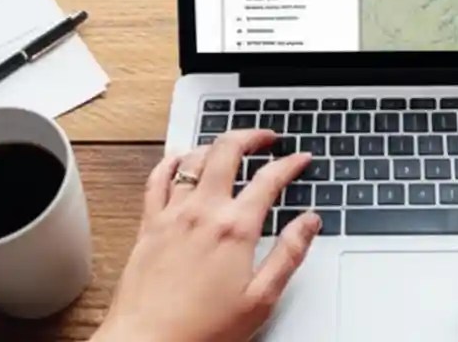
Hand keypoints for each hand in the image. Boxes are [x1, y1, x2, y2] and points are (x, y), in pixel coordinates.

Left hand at [94, 130, 320, 341]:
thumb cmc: (202, 331)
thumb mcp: (261, 298)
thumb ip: (289, 254)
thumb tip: (309, 223)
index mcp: (235, 229)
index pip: (270, 179)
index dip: (290, 163)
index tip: (301, 159)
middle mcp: (203, 212)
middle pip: (228, 151)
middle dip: (251, 136)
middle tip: (266, 137)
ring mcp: (172, 215)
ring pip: (194, 159)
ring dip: (215, 145)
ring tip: (230, 146)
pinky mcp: (148, 226)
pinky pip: (157, 179)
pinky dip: (171, 162)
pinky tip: (179, 160)